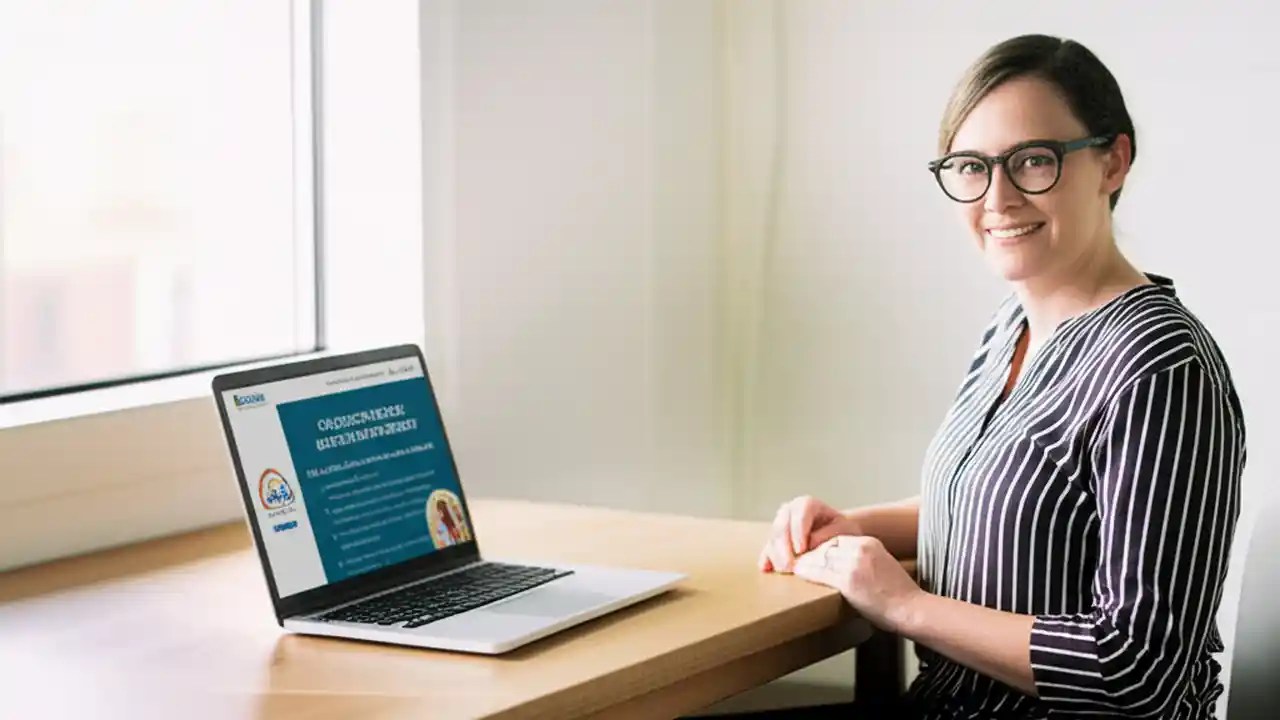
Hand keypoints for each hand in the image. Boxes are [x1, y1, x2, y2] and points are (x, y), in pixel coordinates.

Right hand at [758, 496, 853, 573]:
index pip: (799, 514)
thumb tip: (810, 543)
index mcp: (807, 504)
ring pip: (773, 538)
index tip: (801, 550)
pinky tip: (765, 568)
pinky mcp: (775, 540)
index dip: (798, 531)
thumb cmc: (843, 529)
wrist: (838, 533)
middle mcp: (790, 511)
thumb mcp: (843, 529)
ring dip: (776, 555)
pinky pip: (768, 548)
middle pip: (782, 526)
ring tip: (784, 571)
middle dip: (784, 547)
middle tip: (790, 566)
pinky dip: (766, 558)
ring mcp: (780, 525)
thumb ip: (829, 533)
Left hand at [793, 535, 921, 632]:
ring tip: (793, 566)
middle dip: (810, 553)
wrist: (912, 609)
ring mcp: (854, 563)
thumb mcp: (881, 566)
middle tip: (796, 560)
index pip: (836, 539)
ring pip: (819, 556)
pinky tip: (798, 573)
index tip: (812, 556)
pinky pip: (819, 571)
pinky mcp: (848, 579)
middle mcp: (861, 548)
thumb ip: (861, 561)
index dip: (821, 547)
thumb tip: (838, 567)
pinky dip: (805, 571)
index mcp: (870, 543)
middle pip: (826, 545)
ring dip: (804, 562)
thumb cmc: (898, 595)